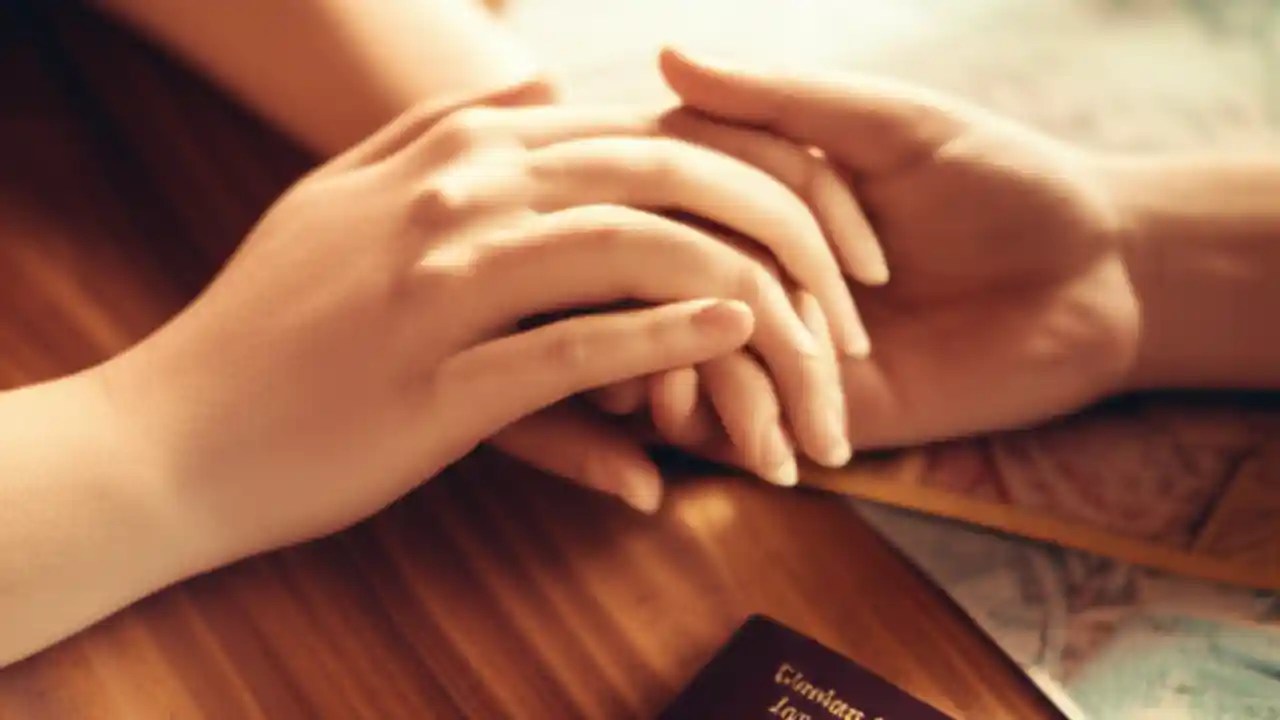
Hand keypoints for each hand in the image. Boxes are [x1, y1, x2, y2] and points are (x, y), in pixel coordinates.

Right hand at [94, 98, 858, 565]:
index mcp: (457, 150)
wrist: (176, 429)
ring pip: (639, 251)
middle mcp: (461, 194)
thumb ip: (435, 129)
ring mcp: (448, 283)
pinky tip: (732, 347)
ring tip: (821, 350)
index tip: (828, 229)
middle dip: (785, 225)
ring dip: (750, 301)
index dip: (757, 168)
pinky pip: (575, 348)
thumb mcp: (344, 194)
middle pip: (668, 172)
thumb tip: (523, 83)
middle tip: (857, 292)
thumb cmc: (271, 324)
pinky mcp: (438, 381)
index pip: (647, 129)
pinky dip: (666, 344)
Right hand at [660, 49, 1141, 448]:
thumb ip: (782, 101)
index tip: (618, 232)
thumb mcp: (893, 125)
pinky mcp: (827, 404)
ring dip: (680, 381)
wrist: (1102, 280)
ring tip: (663, 406)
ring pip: (700, 359)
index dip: (650, 217)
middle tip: (626, 341)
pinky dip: (723, 428)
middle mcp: (767, 260)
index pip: (672, 197)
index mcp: (769, 188)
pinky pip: (753, 421)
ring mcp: (793, 336)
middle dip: (650, 315)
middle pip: (671, 286)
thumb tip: (666, 52)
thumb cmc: (1005, 181)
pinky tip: (708, 431)